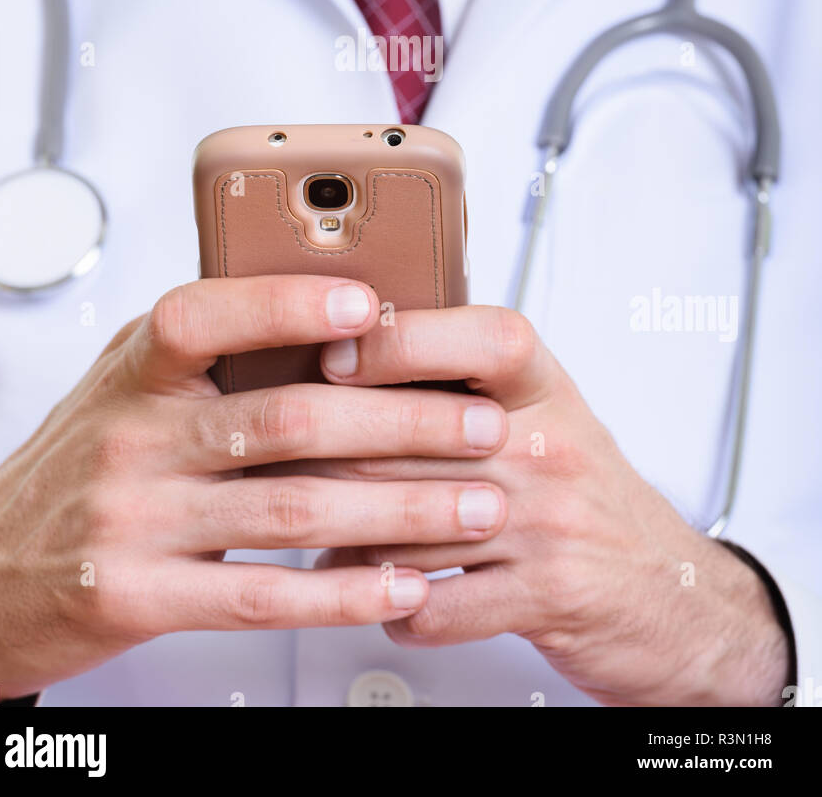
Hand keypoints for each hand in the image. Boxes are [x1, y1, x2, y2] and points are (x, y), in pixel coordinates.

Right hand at [0, 277, 509, 697]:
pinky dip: (343, 592)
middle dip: (402, 423)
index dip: (290, 306)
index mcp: (136, 369)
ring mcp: (136, 520)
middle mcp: (134, 436)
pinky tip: (401, 583)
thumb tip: (336, 310)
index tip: (373, 305)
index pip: (208, 317)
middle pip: (287, 420)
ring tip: (475, 504)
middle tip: (480, 425)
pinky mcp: (142, 597)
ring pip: (294, 510)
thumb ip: (210, 348)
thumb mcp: (127, 382)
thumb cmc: (81, 462)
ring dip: (401, 509)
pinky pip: (262, 597)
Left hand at [314, 306, 790, 707]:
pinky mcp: (544, 596)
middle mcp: (548, 447)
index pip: (477, 339)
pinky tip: (371, 596)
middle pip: (415, 436)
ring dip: (343, 536)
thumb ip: (463, 381)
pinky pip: (437, 604)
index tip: (332, 352)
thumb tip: (348, 359)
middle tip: (271, 455)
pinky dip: (391, 606)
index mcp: (544, 388)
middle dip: (330, 451)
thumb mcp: (543, 412)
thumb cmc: (585, 493)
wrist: (673, 592)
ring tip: (302, 531)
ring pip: (409, 522)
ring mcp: (547, 523)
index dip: (397, 341)